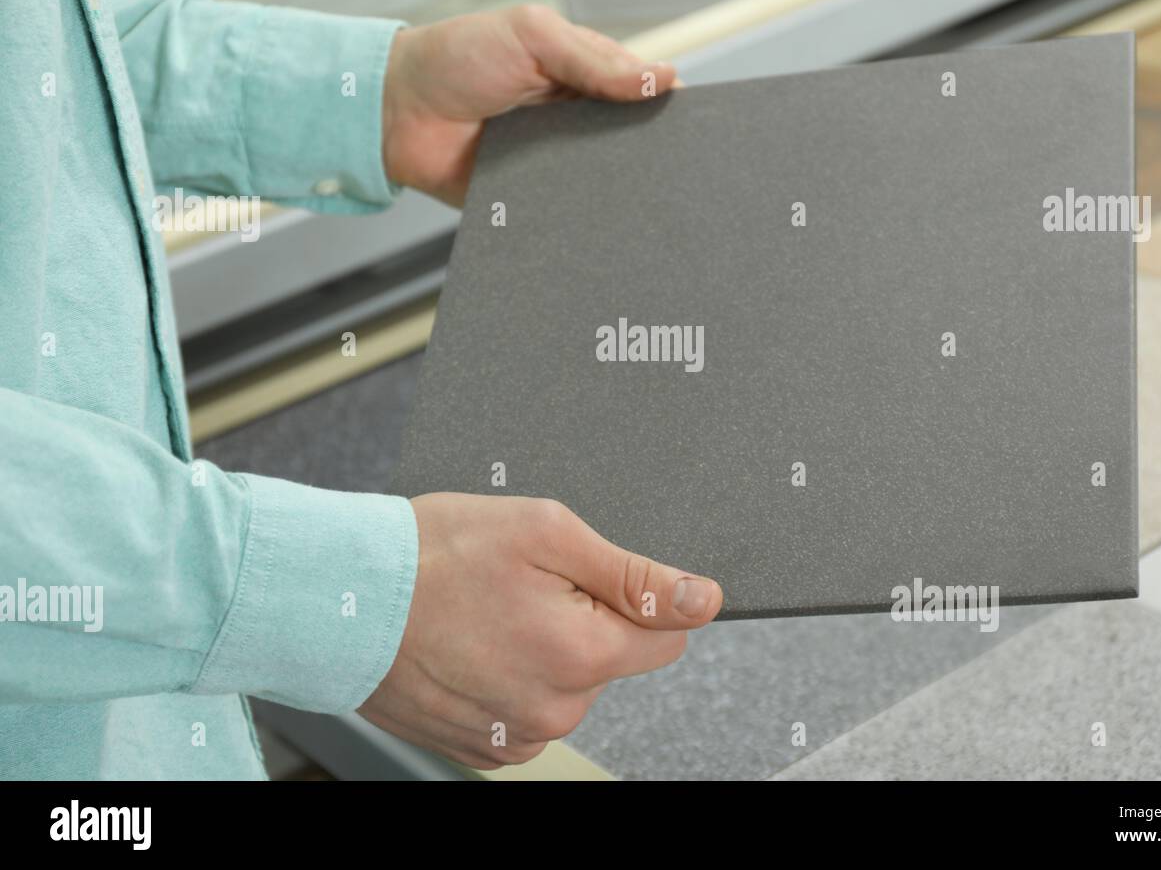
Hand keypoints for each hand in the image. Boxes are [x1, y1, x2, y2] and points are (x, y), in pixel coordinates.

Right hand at [359, 493, 722, 770]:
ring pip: (569, 684)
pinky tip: (472, 643)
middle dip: (582, 617)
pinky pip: (528, 708)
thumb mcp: (546, 532)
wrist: (336, 597)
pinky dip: (510, 675)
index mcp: (583, 656)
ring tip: (485, 611)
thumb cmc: (430, 555)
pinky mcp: (483, 748)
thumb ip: (635, 573)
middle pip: (613, 659)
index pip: (666, 634)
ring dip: (542, 647)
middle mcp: (556, 712)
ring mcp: (517, 738)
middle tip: (519, 584)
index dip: (634, 595)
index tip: (589, 576)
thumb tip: (702, 599)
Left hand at [381, 5, 678, 205]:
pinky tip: (598, 224)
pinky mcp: (533, 199)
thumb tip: (663, 79)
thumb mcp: (531, 37)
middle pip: (628, 142)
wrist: (398, 113)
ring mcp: (555, 161)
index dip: (662, 106)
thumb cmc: (457, 59)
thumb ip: (594, 60)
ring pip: (604, 183)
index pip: (639, 92)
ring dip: (618, 191)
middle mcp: (574, 120)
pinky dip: (581, 219)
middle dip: (647, 156)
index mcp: (581, 75)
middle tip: (669, 168)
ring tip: (641, 202)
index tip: (687, 122)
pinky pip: (566, 214)